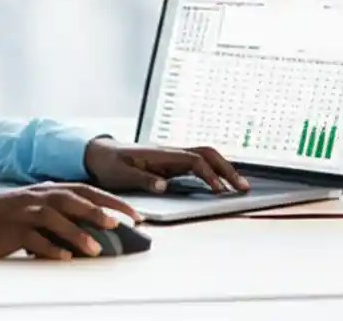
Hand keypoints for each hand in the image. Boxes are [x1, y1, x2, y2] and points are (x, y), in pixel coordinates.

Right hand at [0, 182, 143, 259]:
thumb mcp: (26, 211)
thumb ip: (53, 216)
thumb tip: (87, 230)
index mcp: (42, 191)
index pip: (83, 191)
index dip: (110, 201)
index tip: (132, 213)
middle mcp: (34, 197)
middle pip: (75, 199)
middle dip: (102, 211)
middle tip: (125, 224)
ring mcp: (21, 213)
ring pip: (56, 218)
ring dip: (79, 232)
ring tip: (97, 248)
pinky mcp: (8, 231)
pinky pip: (33, 239)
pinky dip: (50, 248)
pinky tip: (65, 257)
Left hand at [82, 137, 248, 193]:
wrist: (98, 153)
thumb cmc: (109, 164)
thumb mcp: (120, 175)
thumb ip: (142, 180)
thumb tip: (164, 186)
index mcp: (160, 154)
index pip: (193, 160)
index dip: (209, 174)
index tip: (220, 190)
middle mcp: (170, 152)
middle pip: (207, 153)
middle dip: (227, 169)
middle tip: (244, 188)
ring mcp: (172, 157)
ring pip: (206, 156)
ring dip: (224, 169)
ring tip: (241, 187)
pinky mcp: (172, 163)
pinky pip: (199, 163)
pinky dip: (214, 171)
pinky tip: (222, 184)